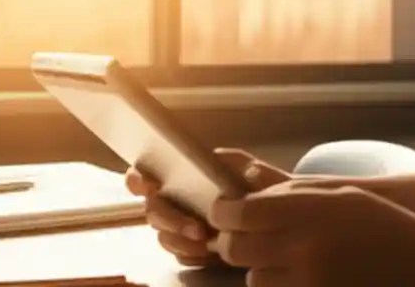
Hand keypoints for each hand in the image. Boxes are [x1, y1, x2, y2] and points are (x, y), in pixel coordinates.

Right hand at [126, 148, 290, 266]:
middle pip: (152, 210)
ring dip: (181, 239)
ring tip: (206, 240)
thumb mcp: (253, 170)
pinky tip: (207, 252)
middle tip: (195, 227)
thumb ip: (238, 162)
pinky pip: (179, 254)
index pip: (145, 175)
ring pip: (163, 236)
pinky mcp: (189, 248)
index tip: (150, 185)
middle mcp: (174, 201)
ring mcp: (179, 226)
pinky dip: (191, 254)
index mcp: (181, 175)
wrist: (276, 223)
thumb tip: (220, 159)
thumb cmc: (260, 192)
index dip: (139, 179)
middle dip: (171, 219)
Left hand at [209, 181, 414, 286]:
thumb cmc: (380, 222)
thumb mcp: (339, 195)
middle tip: (242, 232)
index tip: (222, 209)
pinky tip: (296, 273)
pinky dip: (277, 285)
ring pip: (253, 278)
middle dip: (233, 240)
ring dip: (257, 266)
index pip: (242, 212)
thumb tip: (246, 194)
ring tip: (281, 254)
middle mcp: (303, 250)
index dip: (223, 210)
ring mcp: (309, 283)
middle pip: (238, 249)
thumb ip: (291, 194)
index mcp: (308, 214)